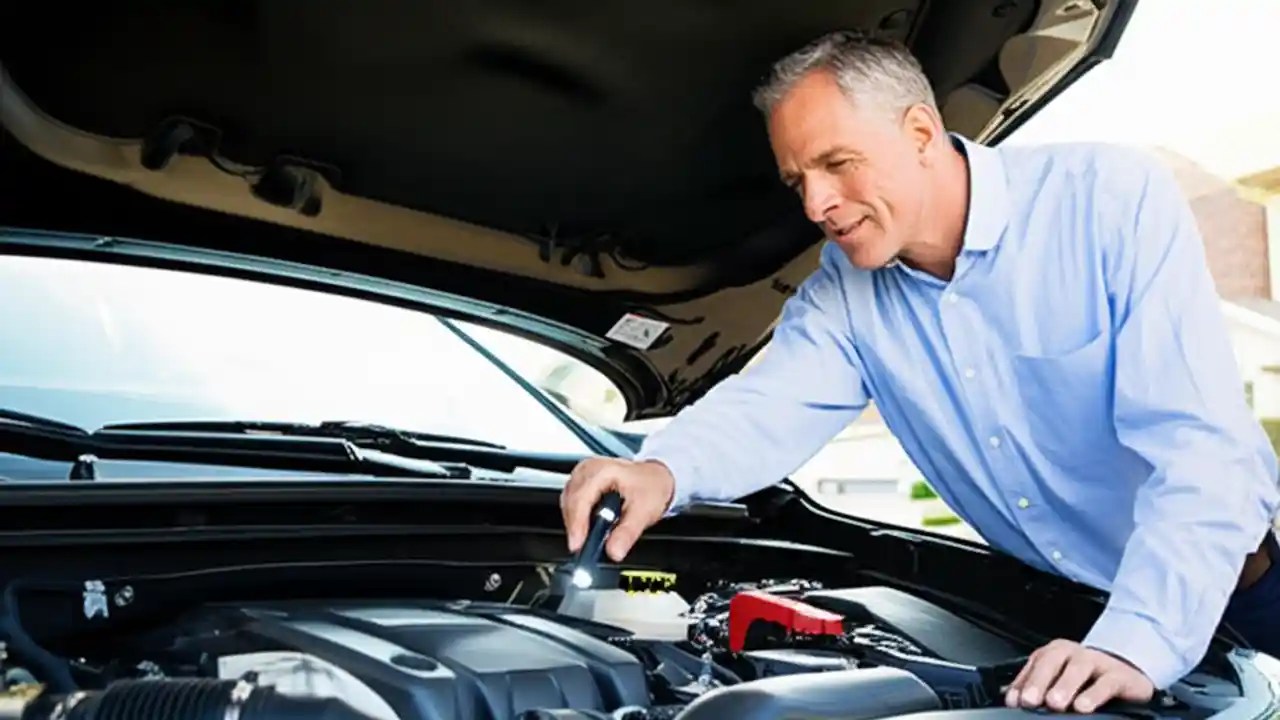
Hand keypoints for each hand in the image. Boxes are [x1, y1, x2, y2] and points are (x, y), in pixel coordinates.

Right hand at [561, 457, 675, 561]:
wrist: (655, 478)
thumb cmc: (651, 487)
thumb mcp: (645, 511)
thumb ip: (627, 533)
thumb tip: (613, 551)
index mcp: (604, 471)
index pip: (581, 499)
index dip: (577, 524)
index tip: (577, 545)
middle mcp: (589, 468)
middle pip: (570, 500)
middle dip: (575, 526)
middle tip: (582, 548)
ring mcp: (583, 474)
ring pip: (567, 501)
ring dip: (574, 522)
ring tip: (586, 539)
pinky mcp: (580, 482)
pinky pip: (570, 500)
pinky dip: (576, 517)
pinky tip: (585, 527)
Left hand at [1005, 640, 1153, 713]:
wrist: (1129, 678)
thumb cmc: (1087, 682)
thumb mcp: (1059, 683)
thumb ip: (1037, 689)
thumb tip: (1012, 698)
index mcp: (1053, 654)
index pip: (1033, 666)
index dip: (1021, 683)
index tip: (1014, 701)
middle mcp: (1073, 654)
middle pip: (1051, 662)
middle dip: (1038, 682)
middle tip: (1030, 701)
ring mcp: (1097, 661)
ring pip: (1077, 669)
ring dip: (1064, 686)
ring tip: (1055, 704)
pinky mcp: (1120, 676)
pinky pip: (1106, 683)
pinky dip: (1094, 695)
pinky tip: (1083, 707)